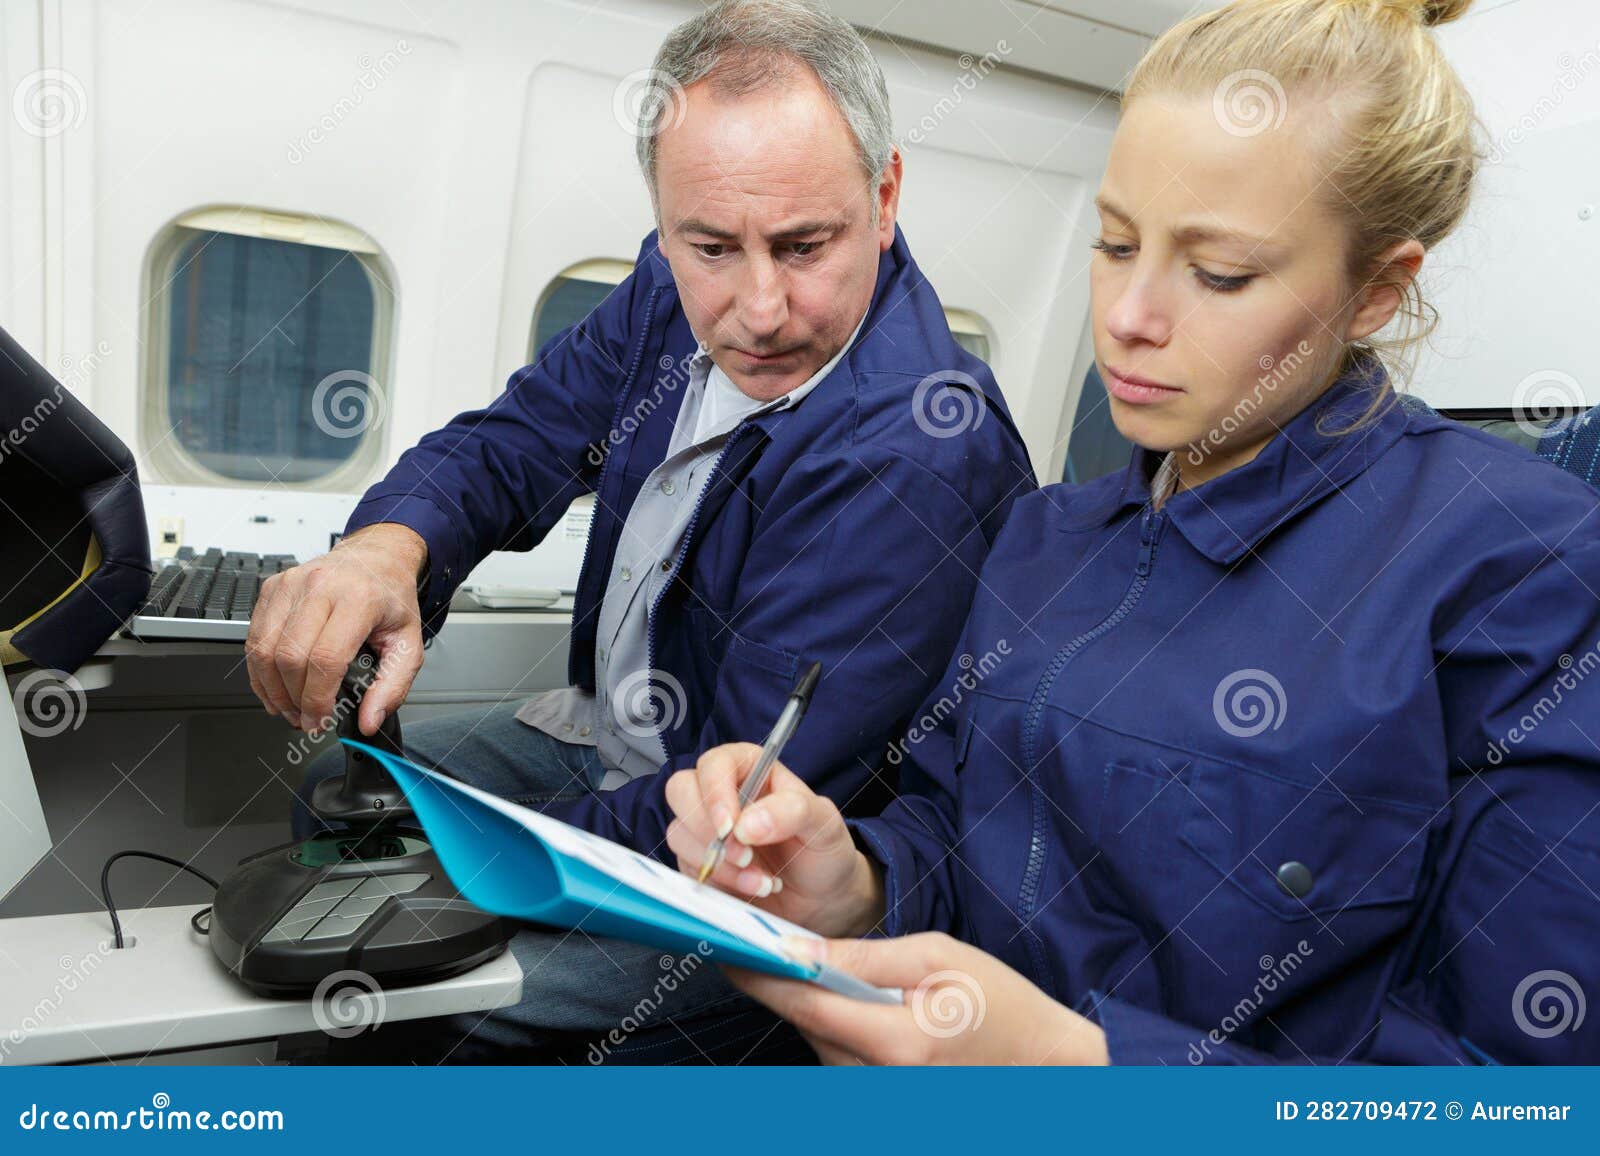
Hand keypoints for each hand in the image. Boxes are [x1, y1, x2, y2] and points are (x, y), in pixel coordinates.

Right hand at [245, 522, 427, 734]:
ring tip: (291, 709)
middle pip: (289, 657)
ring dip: (272, 689)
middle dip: (294, 699)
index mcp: (358, 598)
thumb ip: (393, 687)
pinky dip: (259, 671)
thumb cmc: (390, 597)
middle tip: (306, 719)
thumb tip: (369, 721)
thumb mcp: (408, 643)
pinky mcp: (272, 588)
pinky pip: (254, 638)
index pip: (325, 658)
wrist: (376, 557)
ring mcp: (291, 584)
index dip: (317, 699)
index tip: (320, 721)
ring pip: (263, 650)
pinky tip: (275, 688)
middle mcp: (320, 586)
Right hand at [663, 742, 883, 937]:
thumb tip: (747, 824)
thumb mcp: (823, 822)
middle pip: (681, 791)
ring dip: (718, 864)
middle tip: (745, 856)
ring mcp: (705, 829)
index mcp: (750, 768)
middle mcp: (722, 794)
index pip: (714, 764)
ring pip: (679, 834)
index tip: (731, 827)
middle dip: (707, 830)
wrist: (821, 898)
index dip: (715, 794)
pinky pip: (687, 868)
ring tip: (761, 880)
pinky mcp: (698, 863)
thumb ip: (792, 811)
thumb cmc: (823, 849)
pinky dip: (718, 884)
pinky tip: (750, 889)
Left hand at [727, 932, 1109, 1065]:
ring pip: (817, 1039)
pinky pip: (837, 1056)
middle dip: (787, 980)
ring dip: (816, 1004)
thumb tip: (802, 947)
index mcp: (895, 1042)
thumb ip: (865, 957)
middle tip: (770, 939)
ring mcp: (874, 1097)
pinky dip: (837, 1025)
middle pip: (805, 1022)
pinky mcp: (876, 1099)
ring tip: (835, 970)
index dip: (758, 972)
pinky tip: (861, 1003)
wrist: (1044, 1065)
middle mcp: (876, 1081)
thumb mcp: (938, 957)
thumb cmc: (1002, 1006)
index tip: (725, 944)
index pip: (805, 1003)